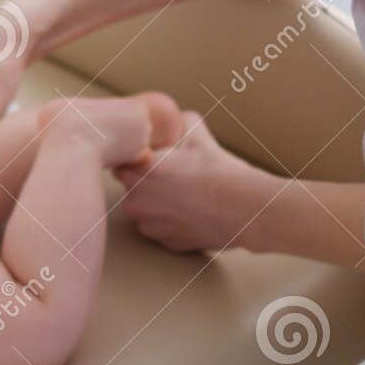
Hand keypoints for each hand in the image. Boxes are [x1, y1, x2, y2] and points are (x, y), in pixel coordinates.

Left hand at [115, 110, 273, 253]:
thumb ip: (171, 123)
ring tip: (187, 194)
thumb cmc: (219, 169)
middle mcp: (135, 202)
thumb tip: (165, 121)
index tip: (152, 156)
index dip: (136, 158)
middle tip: (175, 174)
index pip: (119, 161)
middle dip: (147, 181)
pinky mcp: (165, 244)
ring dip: (158, 203)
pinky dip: (172, 222)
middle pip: (131, 187)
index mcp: (138, 171)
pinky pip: (161, 229)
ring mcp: (149, 226)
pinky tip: (193, 212)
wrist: (245, 208)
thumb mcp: (194, 130)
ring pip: (145, 211)